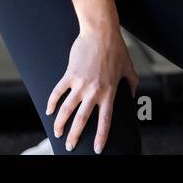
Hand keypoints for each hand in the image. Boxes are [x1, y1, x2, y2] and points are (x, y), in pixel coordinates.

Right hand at [46, 24, 137, 152]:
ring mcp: (81, 84)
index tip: (96, 149)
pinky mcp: (70, 74)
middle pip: (82, 120)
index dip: (100, 136)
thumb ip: (131, 83)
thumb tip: (133, 95)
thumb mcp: (128, 67)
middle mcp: (94, 91)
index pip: (105, 120)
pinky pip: (58, 92)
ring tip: (57, 133)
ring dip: (60, 124)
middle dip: (75, 136)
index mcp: (109, 92)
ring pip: (67, 109)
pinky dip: (52, 102)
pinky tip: (49, 111)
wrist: (100, 32)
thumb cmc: (116, 48)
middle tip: (69, 147)